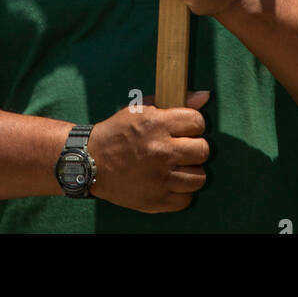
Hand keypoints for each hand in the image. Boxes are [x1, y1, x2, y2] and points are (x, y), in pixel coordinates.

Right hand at [89, 91, 209, 213]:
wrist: (91, 162)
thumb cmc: (118, 132)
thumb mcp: (141, 109)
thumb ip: (176, 101)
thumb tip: (205, 96)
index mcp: (157, 124)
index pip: (198, 122)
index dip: (193, 125)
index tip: (184, 129)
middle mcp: (161, 151)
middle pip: (203, 150)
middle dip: (194, 147)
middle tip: (182, 149)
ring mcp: (160, 179)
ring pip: (199, 177)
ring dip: (190, 171)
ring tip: (177, 166)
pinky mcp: (156, 200)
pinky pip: (186, 199)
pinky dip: (181, 192)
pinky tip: (170, 182)